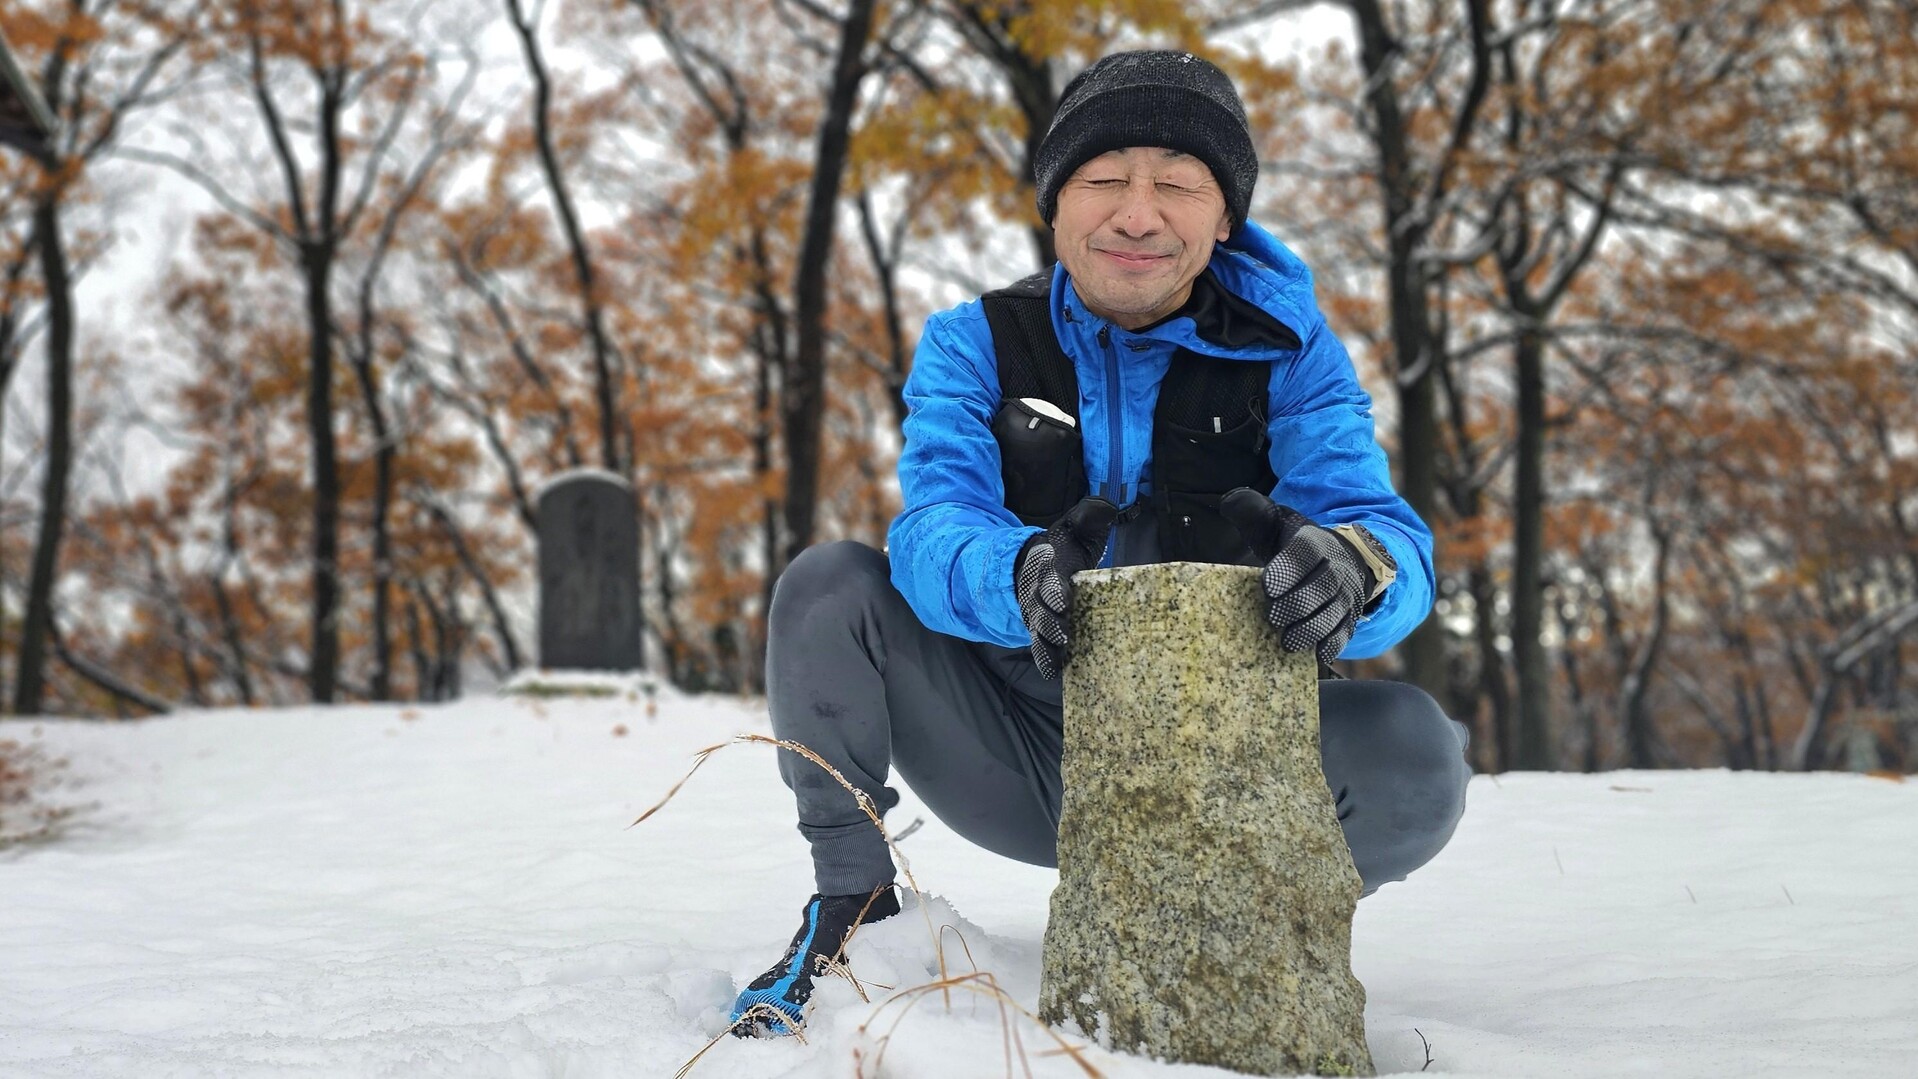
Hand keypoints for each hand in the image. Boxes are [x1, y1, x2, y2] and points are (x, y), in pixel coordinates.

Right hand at [1014, 497, 1118, 679]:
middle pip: (1040, 611)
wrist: (1028, 567)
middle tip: (1063, 634)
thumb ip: (1088, 517)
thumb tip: (1105, 505)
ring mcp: (1036, 616)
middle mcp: (1038, 595)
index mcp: (1049, 569)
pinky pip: (1041, 648)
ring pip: (1037, 633)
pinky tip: (1054, 673)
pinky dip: (1046, 661)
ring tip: (1057, 661)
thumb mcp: (1072, 529)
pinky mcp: (1040, 633)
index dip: (1056, 589)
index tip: (1064, 600)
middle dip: (1049, 623)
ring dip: (1046, 647)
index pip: (1050, 579)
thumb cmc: (1060, 551)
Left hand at [1218, 488, 1378, 666]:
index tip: (1266, 584)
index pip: (1305, 552)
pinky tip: (1315, 653)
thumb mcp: (1275, 521)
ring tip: (1287, 641)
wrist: (1338, 559)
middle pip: (1321, 586)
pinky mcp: (1347, 619)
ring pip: (1334, 613)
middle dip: (1297, 604)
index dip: (1287, 568)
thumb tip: (1229, 502)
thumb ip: (1251, 510)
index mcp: (1314, 542)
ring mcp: (1344, 595)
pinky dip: (1332, 645)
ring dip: (1312, 629)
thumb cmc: (1293, 544)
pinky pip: (1345, 633)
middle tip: (1273, 616)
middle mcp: (1334, 568)